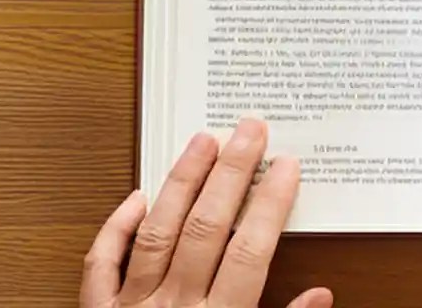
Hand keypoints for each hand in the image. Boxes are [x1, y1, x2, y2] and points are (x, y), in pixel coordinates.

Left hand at [81, 119, 332, 307]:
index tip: (287, 166)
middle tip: (250, 130)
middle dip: (232, 174)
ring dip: (180, 183)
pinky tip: (135, 197)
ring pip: (157, 234)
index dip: (271, 204)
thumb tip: (321, 297)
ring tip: (202, 143)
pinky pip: (100, 266)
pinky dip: (115, 229)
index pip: (251, 251)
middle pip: (207, 229)